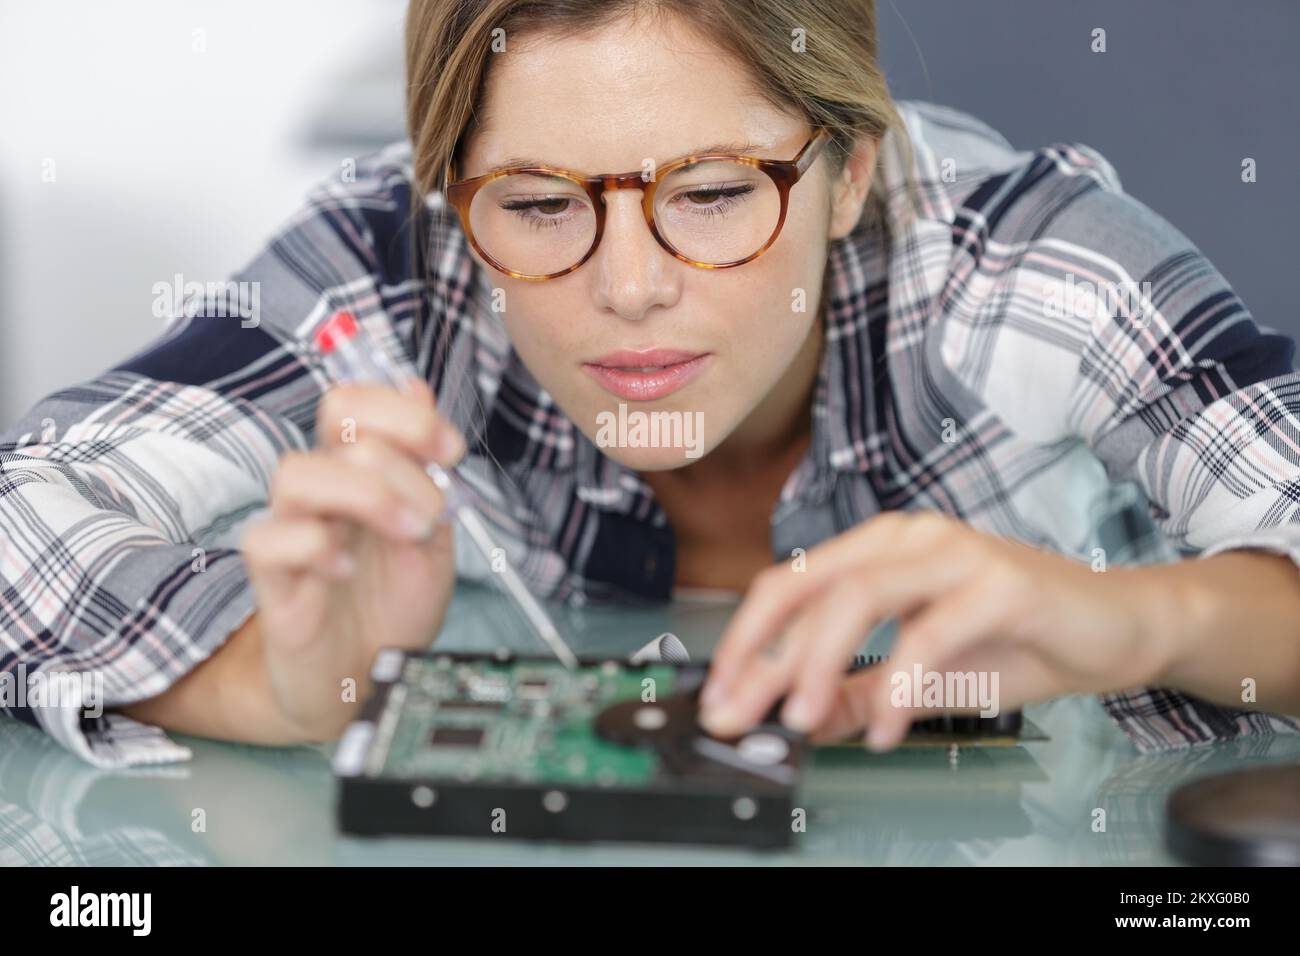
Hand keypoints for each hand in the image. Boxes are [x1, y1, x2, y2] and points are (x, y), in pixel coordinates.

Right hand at [241, 377, 465, 741]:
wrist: (367, 678)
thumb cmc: (393, 605)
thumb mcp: (432, 532)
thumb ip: (426, 467)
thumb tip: (417, 386)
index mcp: (359, 471)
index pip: (356, 402)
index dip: (405, 412)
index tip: (450, 451)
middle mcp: (322, 491)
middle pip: (334, 420)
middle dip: (403, 458)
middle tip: (434, 514)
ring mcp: (292, 530)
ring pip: (296, 471)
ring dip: (366, 494)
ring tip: (407, 535)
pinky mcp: (271, 580)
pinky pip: (269, 540)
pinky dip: (316, 546)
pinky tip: (349, 570)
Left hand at [699, 511, 1177, 749]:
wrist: (1122, 627)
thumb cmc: (1023, 641)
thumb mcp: (925, 679)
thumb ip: (862, 694)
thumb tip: (799, 719)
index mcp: (882, 551)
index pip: (791, 585)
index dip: (746, 639)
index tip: (720, 695)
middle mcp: (911, 539)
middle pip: (812, 586)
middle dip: (765, 654)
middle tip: (741, 714)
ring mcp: (957, 554)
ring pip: (859, 596)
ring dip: (819, 662)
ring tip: (800, 718)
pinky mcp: (1002, 583)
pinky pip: (931, 631)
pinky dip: (899, 682)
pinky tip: (889, 728)